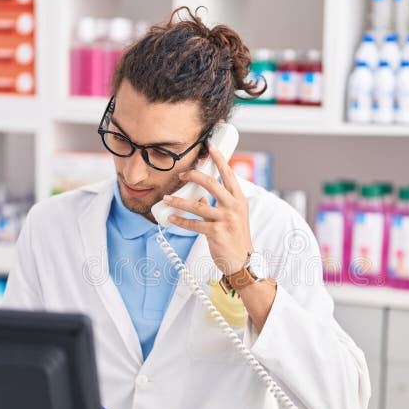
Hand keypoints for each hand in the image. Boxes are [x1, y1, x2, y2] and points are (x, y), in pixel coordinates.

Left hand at [163, 144, 252, 275]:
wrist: (241, 261)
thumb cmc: (235, 238)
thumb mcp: (231, 217)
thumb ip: (216, 204)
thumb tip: (198, 196)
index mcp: (239, 199)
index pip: (229, 174)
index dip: (219, 159)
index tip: (210, 147)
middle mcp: (234, 207)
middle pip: (212, 183)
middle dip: (193, 175)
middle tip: (181, 174)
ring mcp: (226, 219)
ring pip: (197, 204)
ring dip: (179, 200)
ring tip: (167, 198)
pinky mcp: (216, 232)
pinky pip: (193, 223)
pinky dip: (180, 220)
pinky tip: (171, 218)